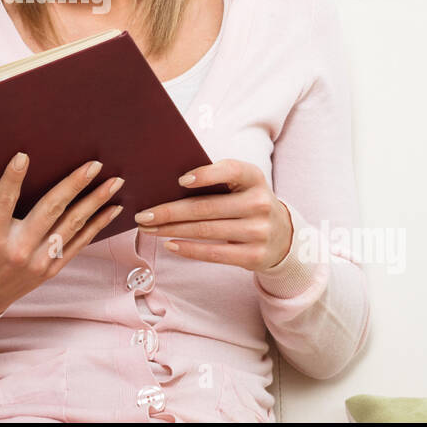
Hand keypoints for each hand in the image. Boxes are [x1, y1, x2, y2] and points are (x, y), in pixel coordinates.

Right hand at [0, 153, 123, 317]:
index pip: (2, 203)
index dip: (12, 180)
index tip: (24, 155)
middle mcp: (16, 249)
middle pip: (50, 212)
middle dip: (74, 186)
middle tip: (93, 163)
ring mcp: (38, 261)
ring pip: (71, 226)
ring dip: (95, 202)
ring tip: (114, 180)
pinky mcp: (51, 268)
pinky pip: (78, 243)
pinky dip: (97, 225)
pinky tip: (113, 206)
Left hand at [133, 159, 292, 271]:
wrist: (283, 236)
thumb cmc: (247, 203)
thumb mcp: (242, 186)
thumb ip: (216, 182)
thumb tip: (168, 187)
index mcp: (254, 178)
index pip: (231, 170)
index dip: (206, 174)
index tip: (180, 180)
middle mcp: (259, 203)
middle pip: (206, 207)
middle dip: (169, 211)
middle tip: (143, 214)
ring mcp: (258, 231)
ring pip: (205, 231)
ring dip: (171, 230)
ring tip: (148, 229)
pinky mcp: (254, 256)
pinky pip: (214, 253)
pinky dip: (188, 249)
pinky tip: (169, 244)